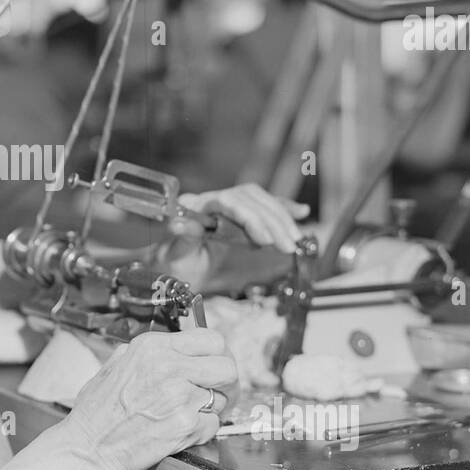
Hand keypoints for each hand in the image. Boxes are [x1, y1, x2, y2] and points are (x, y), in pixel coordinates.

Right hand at [61, 328, 236, 469]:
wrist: (87, 448)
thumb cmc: (97, 412)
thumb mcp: (116, 363)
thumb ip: (150, 352)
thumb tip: (179, 348)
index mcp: (152, 348)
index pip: (211, 339)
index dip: (219, 354)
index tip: (215, 365)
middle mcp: (169, 368)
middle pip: (227, 367)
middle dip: (226, 382)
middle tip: (218, 391)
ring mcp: (179, 397)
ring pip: (221, 398)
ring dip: (211, 408)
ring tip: (188, 414)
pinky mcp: (185, 426)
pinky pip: (213, 424)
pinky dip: (202, 430)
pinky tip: (180, 430)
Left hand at [159, 184, 308, 289]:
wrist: (170, 270)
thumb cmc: (169, 266)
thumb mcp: (171, 257)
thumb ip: (179, 240)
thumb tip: (181, 224)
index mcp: (195, 207)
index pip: (227, 202)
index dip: (249, 217)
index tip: (265, 240)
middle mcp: (211, 200)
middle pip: (248, 199)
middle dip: (272, 221)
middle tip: (288, 246)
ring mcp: (225, 206)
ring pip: (259, 201)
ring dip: (281, 218)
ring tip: (295, 241)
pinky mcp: (237, 215)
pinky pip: (262, 206)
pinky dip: (282, 209)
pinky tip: (300, 212)